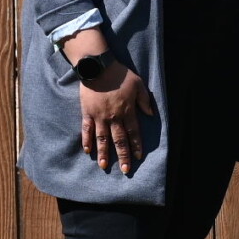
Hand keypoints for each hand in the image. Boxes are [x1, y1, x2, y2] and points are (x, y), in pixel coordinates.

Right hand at [74, 52, 154, 173]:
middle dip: (122, 156)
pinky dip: (87, 140)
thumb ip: (144, 101)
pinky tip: (88, 151)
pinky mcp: (87, 113)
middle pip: (119, 140)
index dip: (135, 146)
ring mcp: (99, 116)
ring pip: (102, 138)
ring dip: (103, 153)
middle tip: (125, 170)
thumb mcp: (138, 85)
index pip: (133, 133)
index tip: (137, 157)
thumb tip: (151, 115)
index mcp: (127, 111)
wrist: (98, 68)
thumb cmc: (120, 75)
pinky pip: (87, 129)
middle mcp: (113, 117)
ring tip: (104, 166)